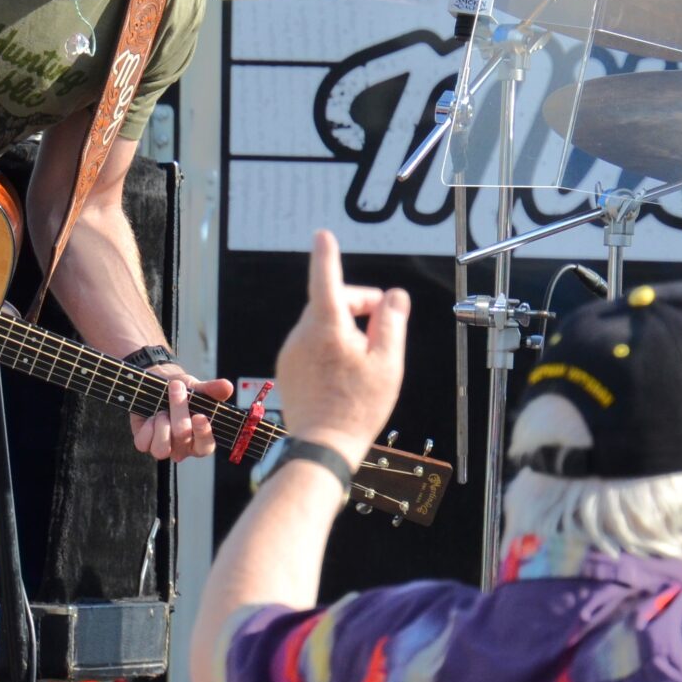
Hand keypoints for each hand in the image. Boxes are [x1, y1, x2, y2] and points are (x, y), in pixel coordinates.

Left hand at [131, 368, 234, 460]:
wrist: (158, 384)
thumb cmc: (183, 390)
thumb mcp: (197, 387)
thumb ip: (212, 389)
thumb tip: (227, 386)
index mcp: (200, 438)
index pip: (206, 446)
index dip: (203, 433)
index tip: (199, 416)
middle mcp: (183, 447)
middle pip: (182, 437)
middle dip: (179, 410)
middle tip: (176, 386)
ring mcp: (164, 447)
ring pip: (161, 449)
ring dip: (161, 424)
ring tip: (162, 410)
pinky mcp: (145, 443)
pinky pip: (144, 444)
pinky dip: (147, 427)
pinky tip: (151, 416)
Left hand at [271, 231, 409, 469]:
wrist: (322, 446)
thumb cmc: (357, 406)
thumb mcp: (388, 362)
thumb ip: (392, 322)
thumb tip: (394, 297)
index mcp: (326, 327)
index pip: (326, 278)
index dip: (327, 254)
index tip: (323, 235)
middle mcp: (302, 334)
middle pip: (331, 302)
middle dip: (358, 307)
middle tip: (383, 329)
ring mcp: (291, 352)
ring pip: (322, 325)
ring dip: (345, 330)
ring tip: (365, 362)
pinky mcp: (287, 368)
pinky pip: (311, 345)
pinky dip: (330, 348)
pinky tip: (345, 374)